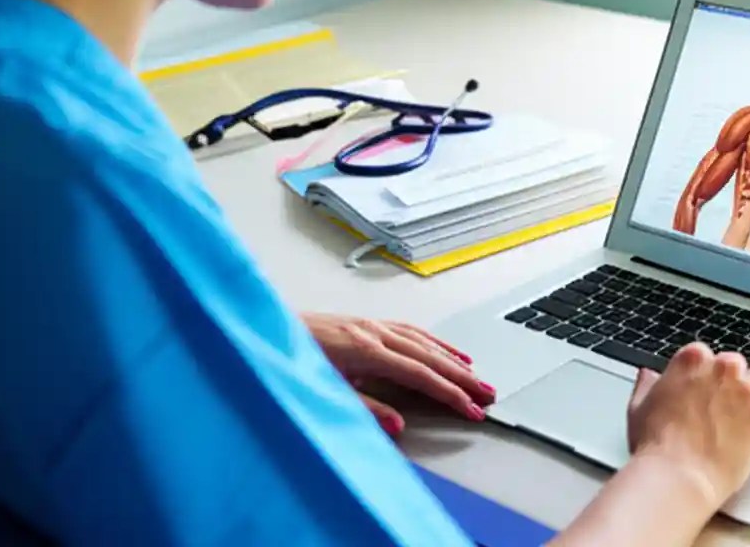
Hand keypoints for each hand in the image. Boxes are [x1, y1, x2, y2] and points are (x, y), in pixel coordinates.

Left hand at [302, 314, 495, 435]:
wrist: (260, 331)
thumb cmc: (287, 360)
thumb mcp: (324, 391)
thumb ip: (363, 409)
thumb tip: (397, 424)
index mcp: (364, 350)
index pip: (420, 374)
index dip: (449, 393)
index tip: (470, 409)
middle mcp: (372, 333)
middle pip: (429, 356)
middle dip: (462, 378)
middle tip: (488, 395)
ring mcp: (370, 325)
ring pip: (423, 341)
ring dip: (453, 359)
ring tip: (477, 376)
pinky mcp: (365, 324)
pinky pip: (410, 331)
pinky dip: (433, 342)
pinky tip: (446, 351)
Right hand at [626, 344, 749, 508]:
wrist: (676, 476)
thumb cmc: (655, 446)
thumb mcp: (638, 408)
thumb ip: (647, 386)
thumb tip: (648, 376)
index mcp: (692, 361)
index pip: (705, 353)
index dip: (704, 372)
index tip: (702, 387)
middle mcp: (722, 369)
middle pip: (736, 363)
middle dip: (731, 379)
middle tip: (724, 401)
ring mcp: (746, 392)